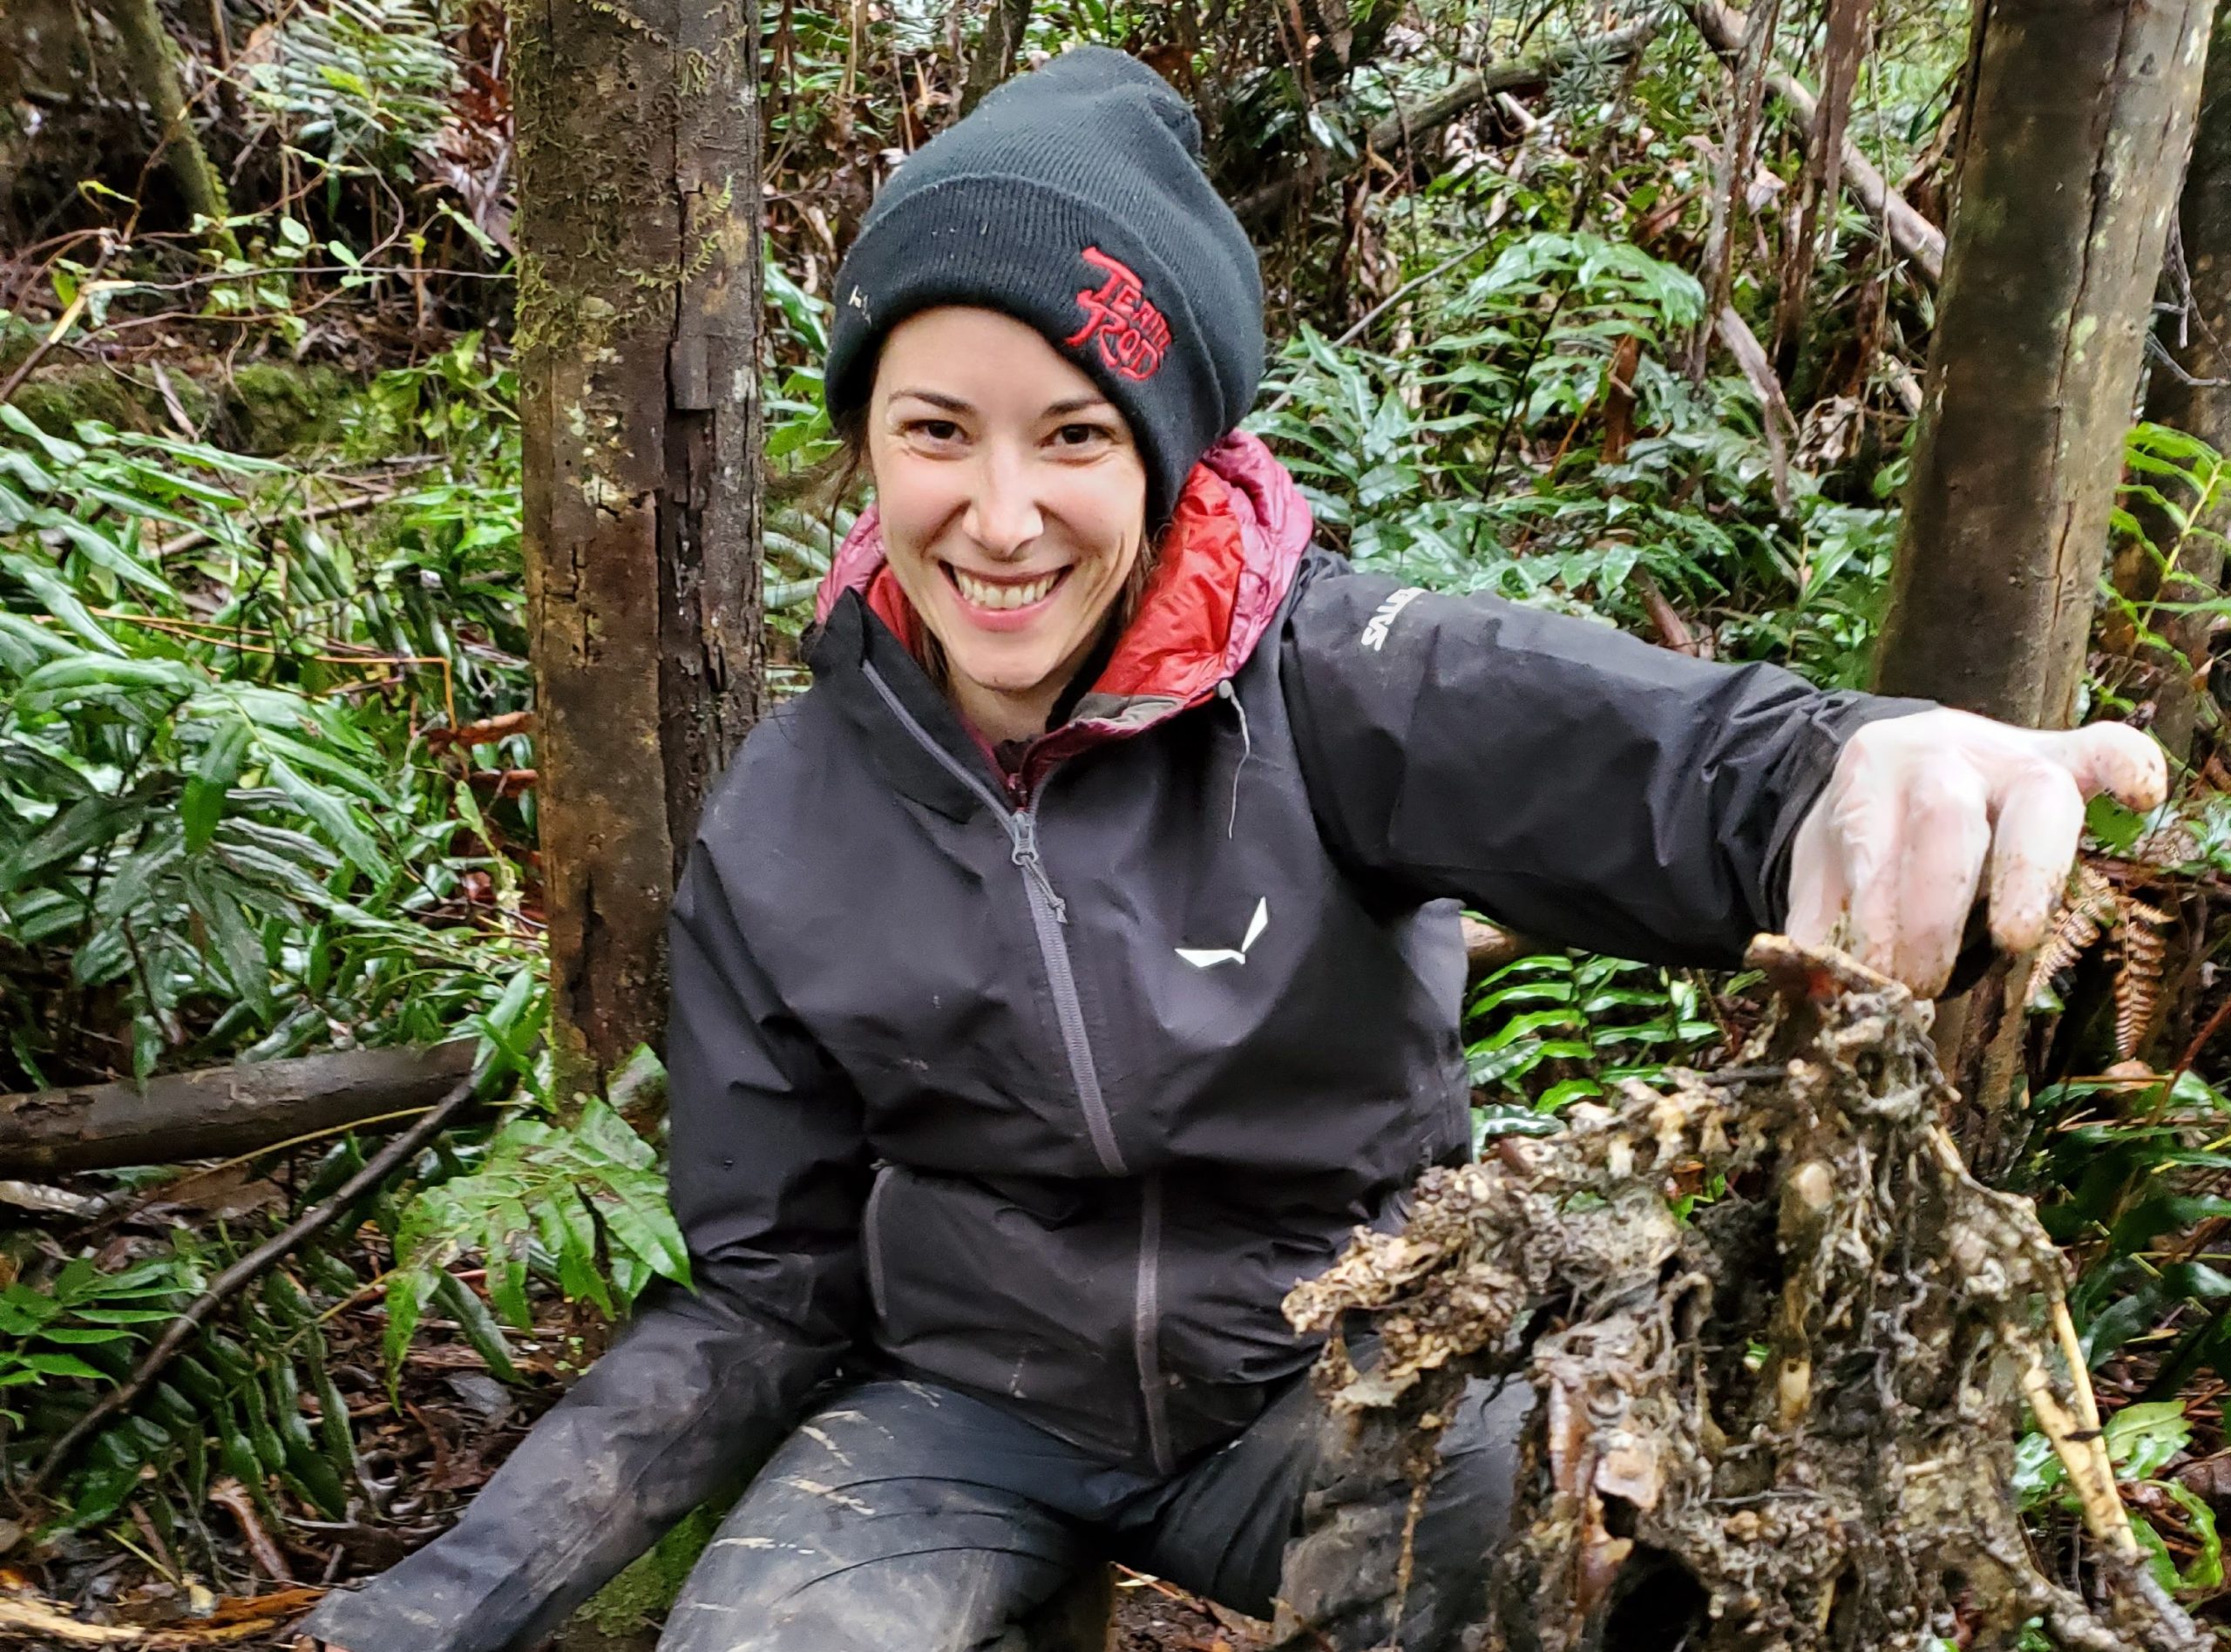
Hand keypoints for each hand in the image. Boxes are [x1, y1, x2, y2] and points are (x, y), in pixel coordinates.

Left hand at [1785, 708, 2167, 995]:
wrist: (1897, 759)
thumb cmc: (1867, 830)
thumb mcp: (1824, 868)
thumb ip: (1820, 925)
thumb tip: (1822, 994)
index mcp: (1869, 771)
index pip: (1870, 841)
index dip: (1877, 913)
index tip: (1878, 975)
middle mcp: (1940, 754)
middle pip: (1945, 820)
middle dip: (1934, 913)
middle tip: (1922, 984)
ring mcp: (2008, 752)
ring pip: (2033, 799)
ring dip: (2026, 879)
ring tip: (2011, 943)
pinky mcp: (2063, 758)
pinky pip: (2104, 748)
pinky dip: (2126, 767)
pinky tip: (2141, 799)